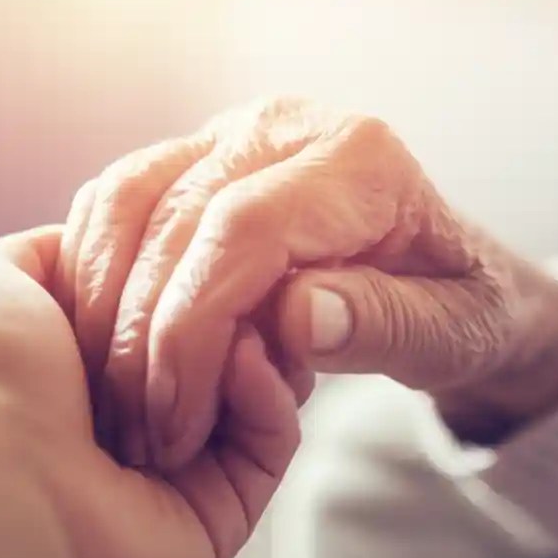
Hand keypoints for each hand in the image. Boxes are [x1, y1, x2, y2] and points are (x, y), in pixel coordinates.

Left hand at [0, 226, 300, 557]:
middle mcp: (129, 421)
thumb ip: (60, 250)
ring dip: (259, 343)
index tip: (222, 234)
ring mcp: (176, 470)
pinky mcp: (216, 515)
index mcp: (82, 369)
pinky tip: (245, 359)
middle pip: (222, 349)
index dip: (199, 267)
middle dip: (244, 306)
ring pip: (254, 394)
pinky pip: (268, 446)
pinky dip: (266, 394)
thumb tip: (113, 235)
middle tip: (256, 272)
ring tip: (247, 313)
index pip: (172, 306)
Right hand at [61, 98, 557, 469]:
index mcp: (362, 158)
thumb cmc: (462, 309)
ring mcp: (232, 132)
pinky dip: (94, 271)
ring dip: (103, 303)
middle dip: (140, 336)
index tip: (179, 420)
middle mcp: (287, 125)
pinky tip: (109, 344)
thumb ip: (387, 325)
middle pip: (174, 218)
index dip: (193, 329)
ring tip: (118, 396)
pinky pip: (116, 199)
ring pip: (125, 199)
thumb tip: (298, 315)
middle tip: (141, 433)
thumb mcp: (456, 337)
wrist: (451, 274)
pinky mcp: (194, 154)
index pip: (243, 230)